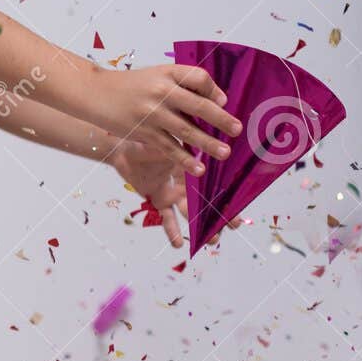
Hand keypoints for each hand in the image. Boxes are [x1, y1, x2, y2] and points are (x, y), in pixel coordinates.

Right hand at [93, 63, 242, 175]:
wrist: (95, 93)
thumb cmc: (131, 86)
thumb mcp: (156, 76)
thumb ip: (182, 85)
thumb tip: (216, 102)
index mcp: (167, 73)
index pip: (198, 77)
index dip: (213, 90)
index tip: (223, 102)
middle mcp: (161, 91)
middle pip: (198, 105)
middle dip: (220, 119)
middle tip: (236, 130)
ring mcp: (152, 113)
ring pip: (186, 130)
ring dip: (207, 143)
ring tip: (224, 153)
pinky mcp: (143, 132)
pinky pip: (169, 147)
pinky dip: (185, 159)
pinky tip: (198, 169)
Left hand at [109, 140, 243, 248]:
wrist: (120, 148)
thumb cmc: (146, 137)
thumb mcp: (169, 137)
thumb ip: (188, 136)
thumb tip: (208, 117)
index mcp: (193, 165)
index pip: (214, 180)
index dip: (227, 192)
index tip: (241, 202)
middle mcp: (186, 182)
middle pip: (207, 200)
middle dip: (220, 213)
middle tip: (235, 225)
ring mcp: (173, 193)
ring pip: (190, 212)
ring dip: (201, 226)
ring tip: (212, 241)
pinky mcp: (159, 200)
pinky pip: (166, 218)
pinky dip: (171, 230)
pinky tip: (177, 243)